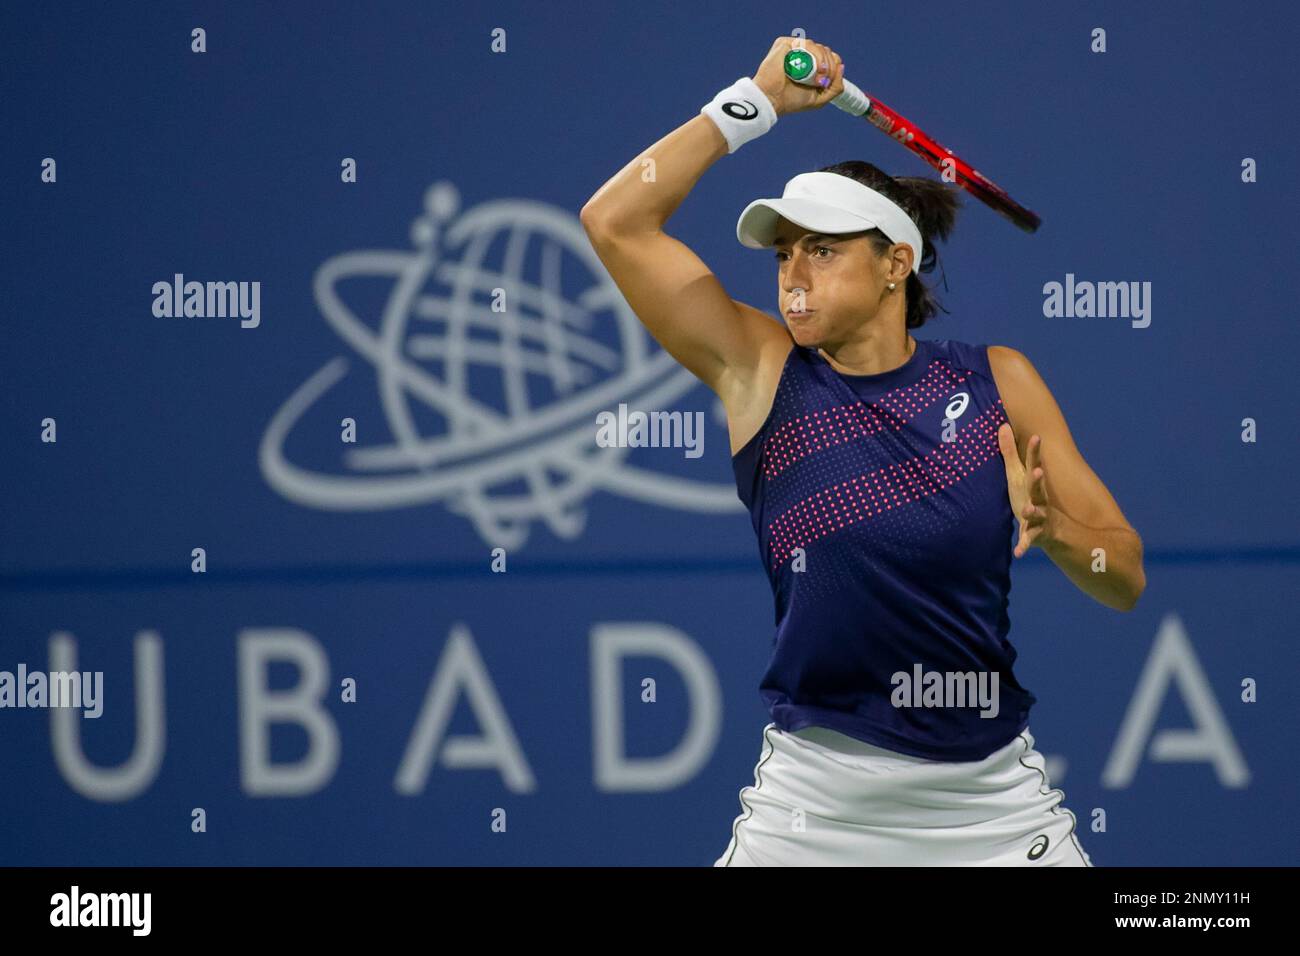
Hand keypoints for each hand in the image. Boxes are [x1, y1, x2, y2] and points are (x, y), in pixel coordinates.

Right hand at [753, 36, 844, 116]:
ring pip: (819, 47)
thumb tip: (841, 66)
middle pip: (827, 51)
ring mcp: (794, 49)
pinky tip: (809, 67)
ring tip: (816, 77)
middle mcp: (803, 55)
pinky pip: (807, 43)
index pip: (830, 58)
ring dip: (823, 62)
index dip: (834, 67)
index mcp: (810, 66)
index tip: (828, 81)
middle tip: (821, 82)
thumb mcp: (820, 99)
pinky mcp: (785, 44)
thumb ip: (835, 86)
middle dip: (830, 67)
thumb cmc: (791, 101)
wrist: (772, 99)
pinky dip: (813, 54)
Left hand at [997, 423, 1057, 557]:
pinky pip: (1029, 540)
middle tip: (1037, 471)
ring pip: (1036, 513)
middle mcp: (1038, 498)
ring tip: (1026, 509)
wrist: (1050, 529)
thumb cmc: (1028, 496)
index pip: (1034, 464)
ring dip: (1032, 511)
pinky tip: (1018, 553)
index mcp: (1032, 483)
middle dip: (1037, 479)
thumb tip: (1003, 425)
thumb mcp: (1016, 475)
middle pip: (1037, 487)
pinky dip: (1024, 546)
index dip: (1035, 451)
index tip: (1037, 436)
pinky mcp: (1035, 534)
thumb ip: (1009, 452)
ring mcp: (1039, 516)